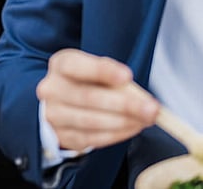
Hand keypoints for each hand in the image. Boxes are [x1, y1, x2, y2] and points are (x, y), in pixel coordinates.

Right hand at [36, 49, 158, 152]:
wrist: (63, 102)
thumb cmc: (85, 81)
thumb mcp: (94, 68)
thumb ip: (112, 75)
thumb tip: (138, 95)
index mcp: (60, 65)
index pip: (77, 66)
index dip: (102, 71)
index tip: (128, 76)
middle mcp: (51, 89)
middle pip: (87, 97)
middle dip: (124, 104)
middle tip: (151, 108)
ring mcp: (54, 114)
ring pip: (91, 121)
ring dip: (123, 122)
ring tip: (145, 120)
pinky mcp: (62, 136)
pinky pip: (92, 138)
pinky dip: (116, 134)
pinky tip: (132, 128)